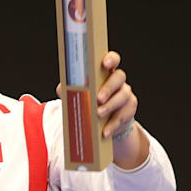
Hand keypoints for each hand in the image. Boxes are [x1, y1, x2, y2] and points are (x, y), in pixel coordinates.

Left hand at [56, 50, 148, 168]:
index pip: (113, 59)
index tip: (104, 63)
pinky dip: (112, 125)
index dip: (111, 59)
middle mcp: (119, 81)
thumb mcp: (78, 94)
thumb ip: (69, 89)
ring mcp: (126, 95)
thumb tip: (61, 89)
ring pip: (123, 97)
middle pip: (119, 77)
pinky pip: (123, 116)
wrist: (102, 123)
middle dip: (108, 88)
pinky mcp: (129, 110)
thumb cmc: (88, 102)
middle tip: (98, 98)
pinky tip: (104, 131)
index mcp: (105, 72)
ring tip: (98, 114)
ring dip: (110, 106)